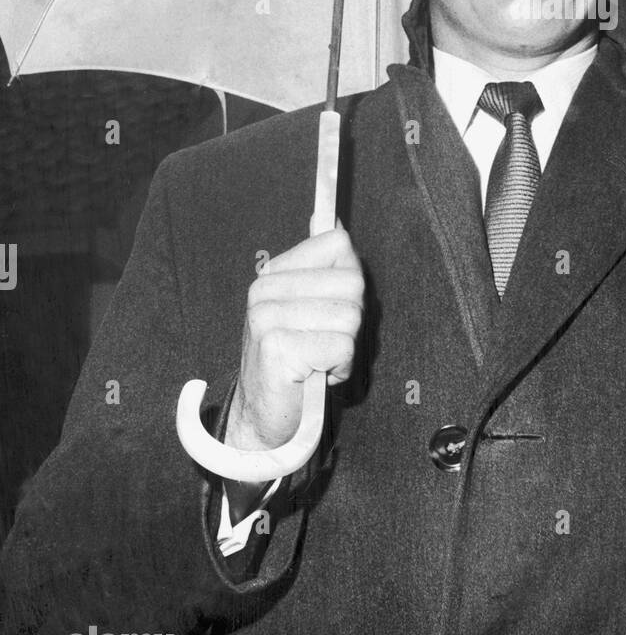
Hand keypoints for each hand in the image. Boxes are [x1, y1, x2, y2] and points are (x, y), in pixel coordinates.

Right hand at [225, 227, 364, 452]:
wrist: (264, 417)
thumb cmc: (297, 361)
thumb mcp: (309, 306)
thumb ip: (320, 264)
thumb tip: (329, 217)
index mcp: (272, 275)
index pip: (339, 245)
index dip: (349, 279)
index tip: (330, 308)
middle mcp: (264, 291)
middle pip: (352, 283)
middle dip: (352, 319)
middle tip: (324, 342)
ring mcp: (266, 319)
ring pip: (351, 317)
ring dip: (345, 347)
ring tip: (318, 358)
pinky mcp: (277, 349)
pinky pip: (342, 346)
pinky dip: (340, 366)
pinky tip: (315, 374)